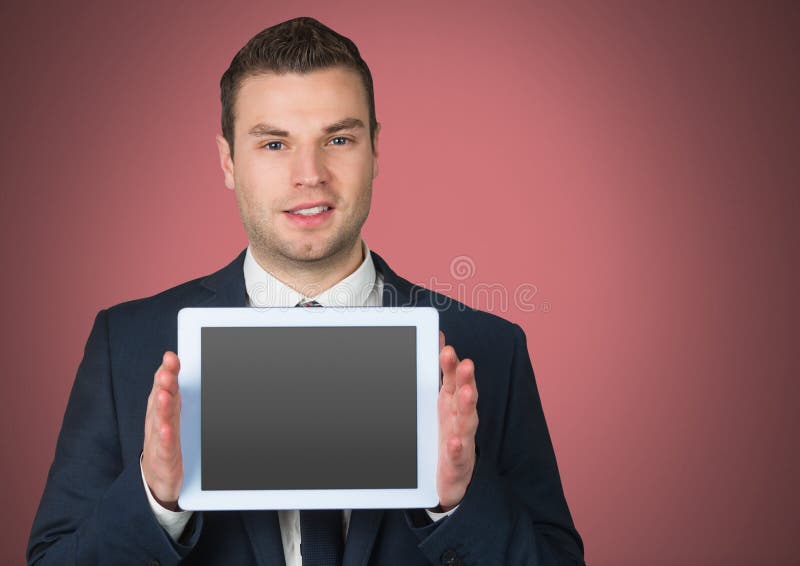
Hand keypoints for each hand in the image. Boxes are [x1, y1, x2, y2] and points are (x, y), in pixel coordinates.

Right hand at [141, 351, 182, 510]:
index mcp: (161, 409)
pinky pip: (165, 447)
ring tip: (163, 395)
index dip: (167, 372)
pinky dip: (164, 437)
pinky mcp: (164, 459)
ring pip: (161, 422)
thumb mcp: (168, 411)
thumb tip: (171, 359)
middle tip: (166, 371)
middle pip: (161, 401)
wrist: (156, 478)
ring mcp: (160, 440)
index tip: (171, 356)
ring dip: (162, 408)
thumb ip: (170, 387)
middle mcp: (158, 422)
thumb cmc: (164, 440)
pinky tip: (165, 429)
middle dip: (163, 386)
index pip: (164, 387)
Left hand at [436, 331, 477, 511]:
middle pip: (465, 396)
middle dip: (466, 379)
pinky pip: (458, 455)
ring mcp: (462, 439)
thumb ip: (442, 373)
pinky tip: (454, 443)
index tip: (446, 347)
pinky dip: (457, 448)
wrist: (454, 478)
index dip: (450, 364)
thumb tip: (438, 340)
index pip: (453, 379)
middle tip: (465, 363)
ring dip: (468, 407)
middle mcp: (460, 418)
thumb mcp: (443, 402)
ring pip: (467, 422)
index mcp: (453, 403)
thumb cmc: (448, 434)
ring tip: (467, 393)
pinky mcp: (458, 463)